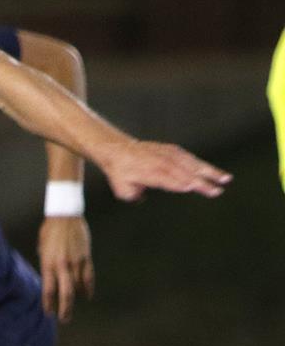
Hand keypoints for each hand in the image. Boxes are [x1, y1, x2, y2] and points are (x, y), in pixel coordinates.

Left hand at [38, 216, 92, 321]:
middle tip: (64, 319)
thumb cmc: (49, 230)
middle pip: (65, 293)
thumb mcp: (42, 247)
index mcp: (48, 263)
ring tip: (72, 308)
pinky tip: (87, 295)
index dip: (49, 303)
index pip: (48, 289)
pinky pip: (88, 276)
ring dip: (76, 299)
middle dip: (64, 308)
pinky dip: (88, 287)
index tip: (48, 313)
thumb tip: (50, 274)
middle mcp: (61, 265)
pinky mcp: (86, 257)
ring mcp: (75, 262)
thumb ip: (46, 262)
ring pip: (78, 286)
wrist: (65, 215)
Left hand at [100, 138, 229, 200]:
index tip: (190, 187)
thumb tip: (141, 195)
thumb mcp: (122, 188)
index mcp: (147, 172)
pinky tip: (214, 172)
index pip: (165, 178)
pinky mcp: (173, 150)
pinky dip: (202, 164)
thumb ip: (134, 195)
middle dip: (201, 181)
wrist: (119, 150)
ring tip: (225, 179)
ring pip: (191, 163)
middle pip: (183, 172)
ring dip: (209, 171)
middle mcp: (160, 162)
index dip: (177, 182)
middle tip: (217, 191)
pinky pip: (189, 158)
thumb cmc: (120, 174)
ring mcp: (167, 154)